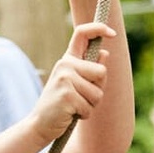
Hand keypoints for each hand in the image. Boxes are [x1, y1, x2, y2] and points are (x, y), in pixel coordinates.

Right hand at [32, 22, 113, 143]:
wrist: (41, 124)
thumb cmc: (62, 104)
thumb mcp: (76, 84)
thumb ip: (90, 70)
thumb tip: (105, 53)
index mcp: (68, 60)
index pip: (82, 34)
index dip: (98, 28)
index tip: (112, 33)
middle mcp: (65, 65)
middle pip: (101, 72)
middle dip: (98, 89)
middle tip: (81, 97)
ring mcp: (65, 79)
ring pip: (98, 93)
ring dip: (90, 105)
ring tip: (74, 106)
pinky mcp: (67, 95)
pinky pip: (89, 107)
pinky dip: (84, 114)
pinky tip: (70, 114)